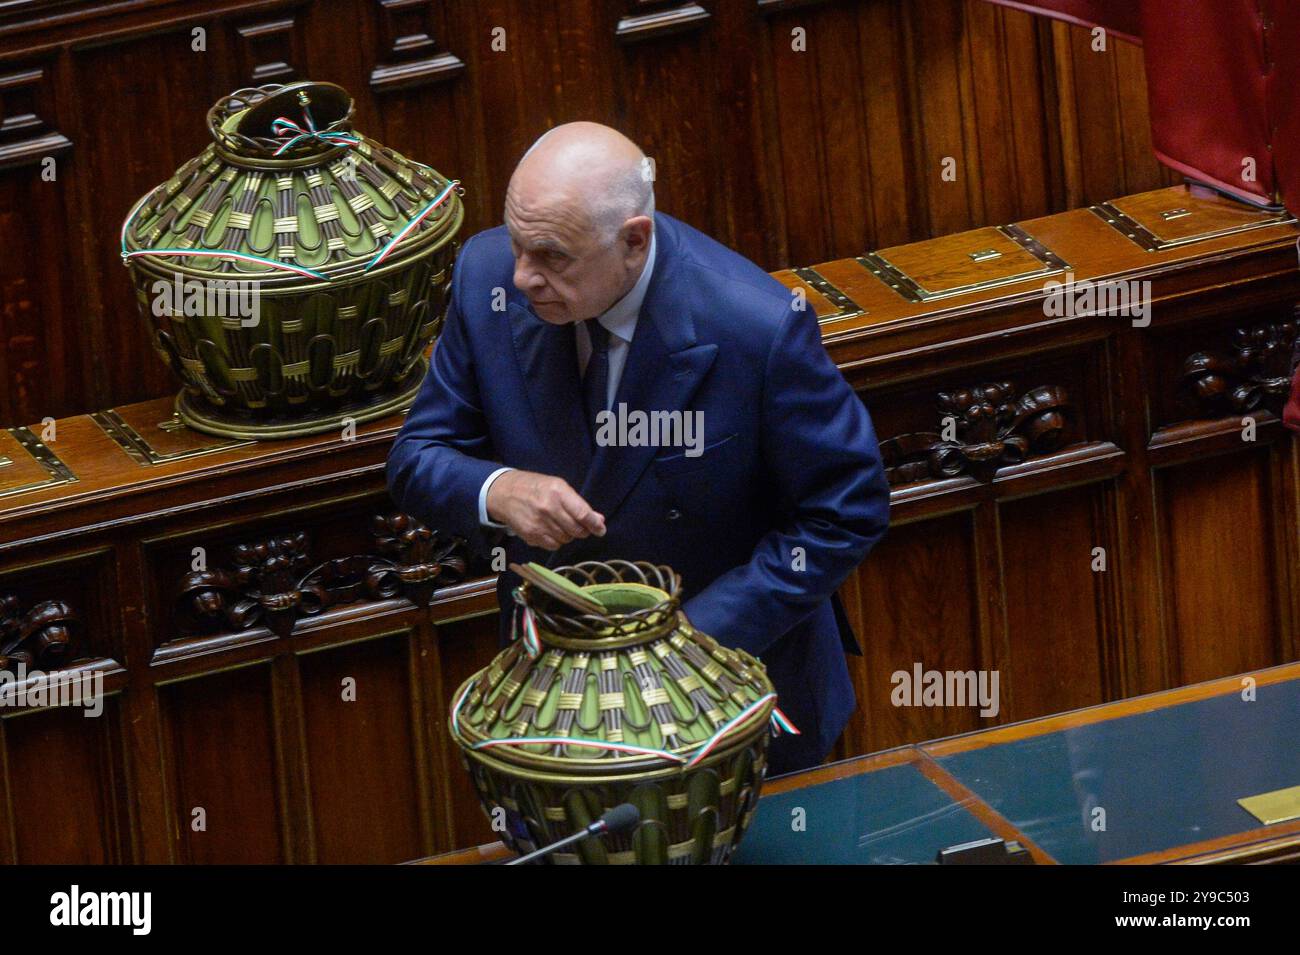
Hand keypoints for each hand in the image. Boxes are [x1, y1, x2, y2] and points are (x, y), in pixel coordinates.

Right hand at [487, 469, 605, 549]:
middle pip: (576, 530)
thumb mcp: (558, 486)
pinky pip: (553, 545)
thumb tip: (599, 520)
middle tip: (580, 526)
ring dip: (568, 535)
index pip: (582, 514)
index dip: (595, 524)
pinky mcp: (531, 536)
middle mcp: (549, 508)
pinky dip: (556, 541)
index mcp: (558, 492)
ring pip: (566, 539)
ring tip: (561, 524)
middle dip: (582, 530)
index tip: (601, 530)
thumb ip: (578, 504)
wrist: (504, 493)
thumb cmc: (535, 487)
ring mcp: (539, 524)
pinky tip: (551, 530)